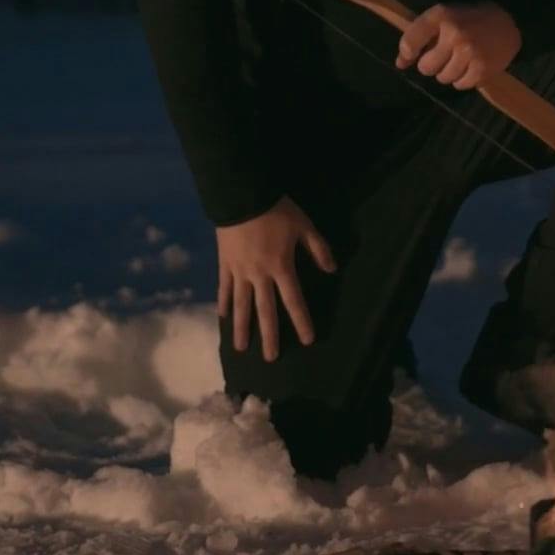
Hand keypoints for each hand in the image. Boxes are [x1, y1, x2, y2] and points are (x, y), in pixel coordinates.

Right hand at [217, 195, 335, 361]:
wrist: (241, 196)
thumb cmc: (276, 210)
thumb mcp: (304, 226)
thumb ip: (318, 248)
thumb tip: (332, 270)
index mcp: (281, 267)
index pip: (294, 300)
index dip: (301, 321)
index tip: (307, 340)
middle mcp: (259, 276)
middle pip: (265, 311)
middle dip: (269, 335)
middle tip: (270, 358)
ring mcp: (239, 272)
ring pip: (240, 305)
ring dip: (242, 328)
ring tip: (241, 348)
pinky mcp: (225, 264)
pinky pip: (223, 287)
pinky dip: (222, 302)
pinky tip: (222, 317)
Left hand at [395, 0, 521, 89]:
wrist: (508, 21)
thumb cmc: (468, 19)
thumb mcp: (443, 17)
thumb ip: (419, 37)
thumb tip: (400, 64)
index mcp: (440, 16)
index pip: (410, 42)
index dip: (407, 53)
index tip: (411, 56)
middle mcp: (453, 34)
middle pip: (426, 67)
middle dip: (432, 64)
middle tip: (444, 55)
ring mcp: (469, 52)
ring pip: (443, 78)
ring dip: (448, 72)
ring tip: (460, 59)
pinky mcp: (481, 68)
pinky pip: (460, 85)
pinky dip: (463, 79)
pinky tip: (471, 66)